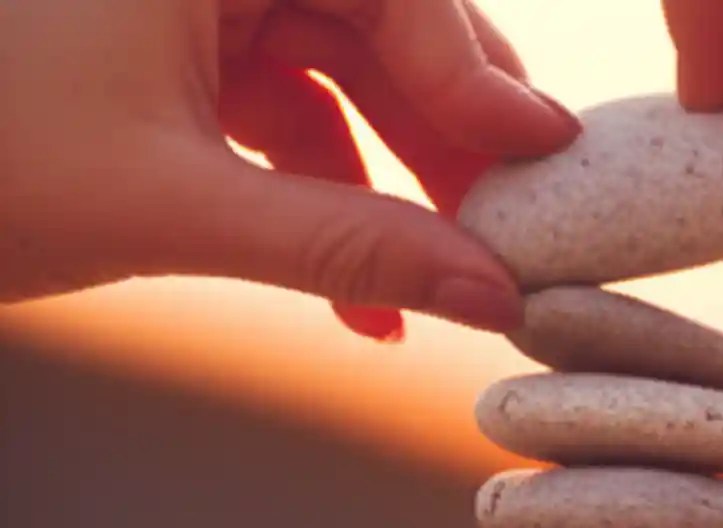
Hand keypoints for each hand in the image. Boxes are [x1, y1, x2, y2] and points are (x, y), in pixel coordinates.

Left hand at [0, 0, 580, 340]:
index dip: (472, 65)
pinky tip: (363, 298)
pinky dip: (328, 198)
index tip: (544, 151)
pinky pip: (285, 115)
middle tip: (510, 216)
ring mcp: (191, 3)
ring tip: (448, 274)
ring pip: (340, 72)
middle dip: (445, 129)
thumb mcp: (172, 207)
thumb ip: (344, 247)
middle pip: (378, 19)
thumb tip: (490, 294)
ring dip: (396, 178)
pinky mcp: (176, 59)